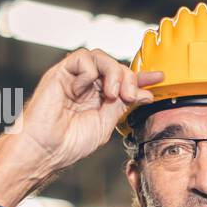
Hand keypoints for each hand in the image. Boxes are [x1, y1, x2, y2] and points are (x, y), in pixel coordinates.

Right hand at [13, 48, 163, 171]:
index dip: (141, 77)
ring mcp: (74, 78)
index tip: (159, 77)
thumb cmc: (70, 143)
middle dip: (128, 78)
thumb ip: (123, 105)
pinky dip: (90, 73)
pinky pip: (83, 58)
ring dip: (113, 73)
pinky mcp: (60, 72)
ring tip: (113, 94)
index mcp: (99, 98)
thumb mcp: (105, 124)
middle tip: (129, 96)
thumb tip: (144, 93)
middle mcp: (87, 86)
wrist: (46, 149)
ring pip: (101, 57)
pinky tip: (81, 92)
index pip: (123, 81)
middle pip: (115, 65)